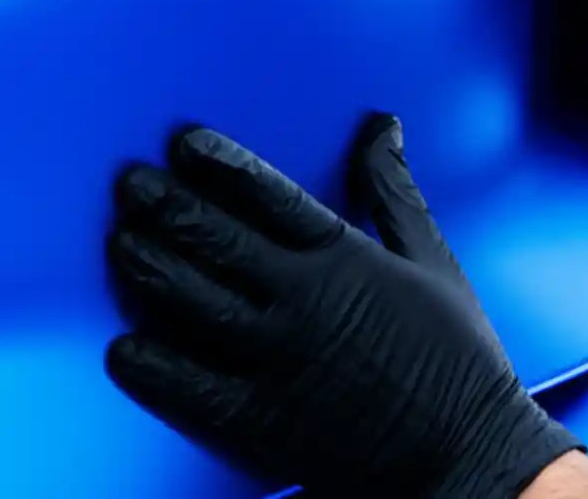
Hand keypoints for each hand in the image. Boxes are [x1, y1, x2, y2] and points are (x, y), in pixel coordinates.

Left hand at [105, 114, 583, 496]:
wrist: (467, 461)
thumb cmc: (457, 360)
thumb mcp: (434, 261)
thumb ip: (394, 191)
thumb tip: (383, 127)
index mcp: (346, 260)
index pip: (266, 194)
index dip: (219, 163)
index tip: (183, 143)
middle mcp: (303, 305)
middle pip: (216, 240)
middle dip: (165, 205)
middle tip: (130, 183)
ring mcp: (277, 363)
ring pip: (193, 303)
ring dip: (148, 268)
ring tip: (120, 243)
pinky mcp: (263, 421)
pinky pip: (189, 388)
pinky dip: (150, 366)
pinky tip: (123, 347)